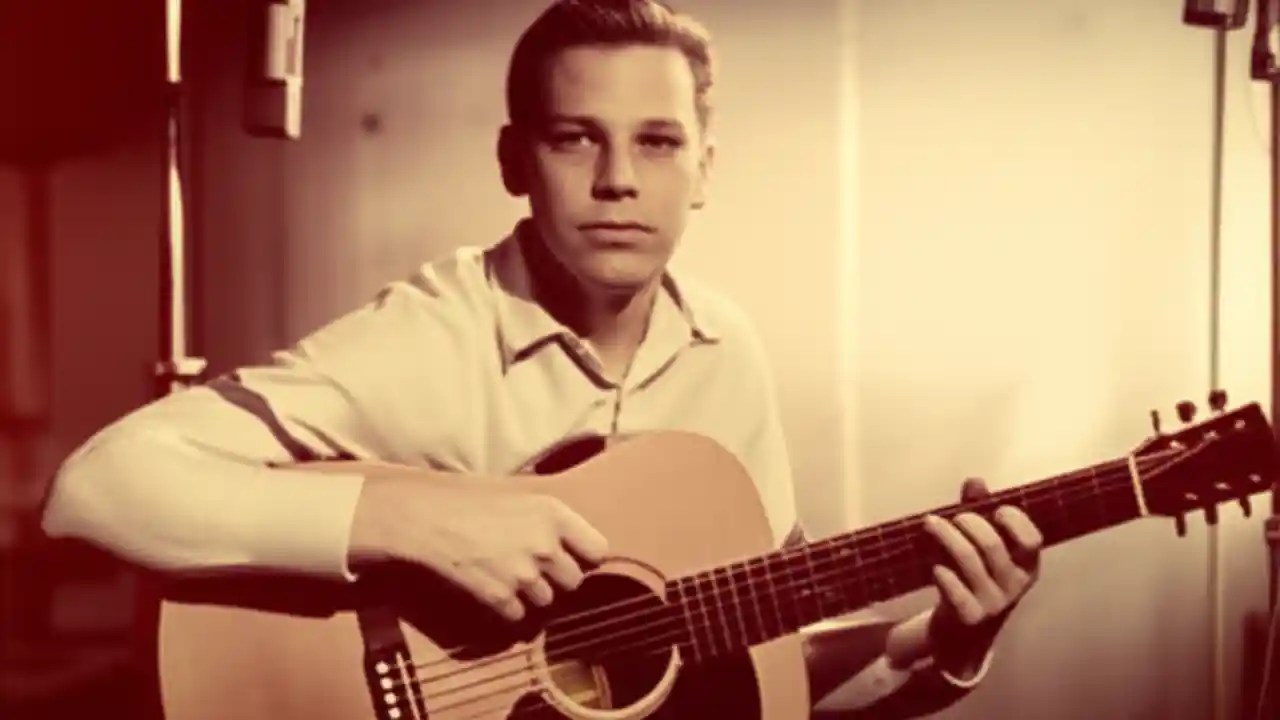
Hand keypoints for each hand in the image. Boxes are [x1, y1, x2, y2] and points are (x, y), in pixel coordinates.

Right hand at [349, 471, 608, 621]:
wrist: (425, 519)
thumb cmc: (467, 501)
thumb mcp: (519, 496)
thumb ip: (549, 519)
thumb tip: (571, 542)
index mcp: (554, 514)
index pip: (598, 550)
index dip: (586, 557)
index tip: (573, 558)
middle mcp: (545, 545)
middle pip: (574, 582)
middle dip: (557, 579)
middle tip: (533, 568)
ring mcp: (524, 574)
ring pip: (547, 602)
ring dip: (532, 595)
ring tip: (507, 575)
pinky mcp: (500, 598)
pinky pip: (519, 617)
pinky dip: (508, 609)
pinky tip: (491, 588)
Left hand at [922, 477, 1042, 675]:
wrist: (963, 634)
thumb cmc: (974, 578)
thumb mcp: (983, 548)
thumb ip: (980, 511)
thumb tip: (975, 481)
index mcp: (1027, 565)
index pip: (1032, 539)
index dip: (1013, 520)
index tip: (995, 509)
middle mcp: (1015, 585)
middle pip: (990, 543)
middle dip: (967, 522)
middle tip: (951, 517)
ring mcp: (994, 603)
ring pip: (967, 559)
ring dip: (945, 535)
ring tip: (930, 523)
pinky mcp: (970, 617)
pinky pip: (953, 587)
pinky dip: (941, 571)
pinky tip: (934, 565)